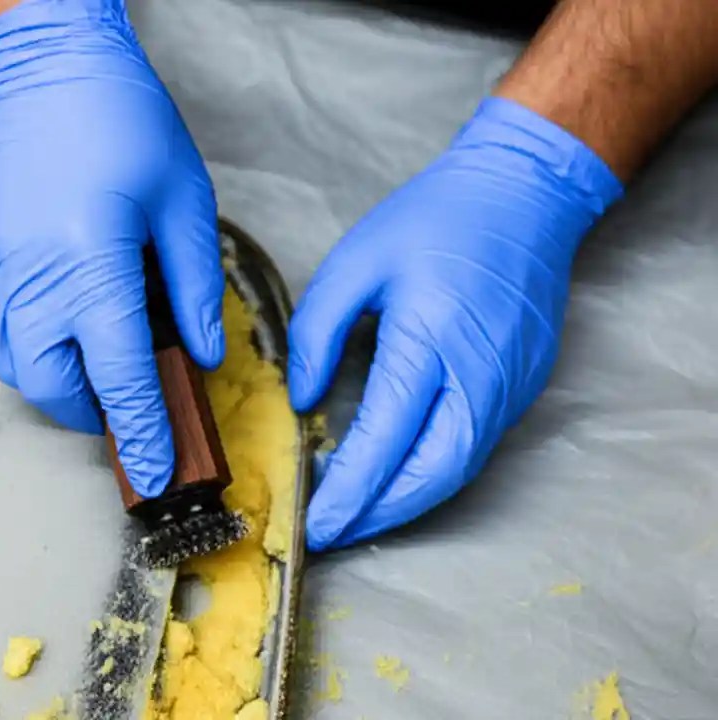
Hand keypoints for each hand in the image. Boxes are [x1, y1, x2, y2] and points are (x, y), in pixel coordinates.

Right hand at [0, 0, 224, 495]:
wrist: (41, 61)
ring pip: (14, 360)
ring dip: (57, 377)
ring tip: (100, 354)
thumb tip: (202, 351)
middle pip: (47, 386)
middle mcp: (32, 278)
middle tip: (128, 400)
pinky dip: (34, 334)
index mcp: (92, 266)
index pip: (120, 378)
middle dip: (87, 411)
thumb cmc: (120, 117)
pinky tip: (70, 303)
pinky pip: (1, 319)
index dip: (142, 434)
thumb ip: (195, 284)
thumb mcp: (183, 199)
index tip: (155, 476)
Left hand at [289, 98, 622, 550]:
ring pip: (457, 472)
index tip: (313, 523)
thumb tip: (300, 399)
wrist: (524, 194)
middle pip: (430, 477)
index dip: (347, 491)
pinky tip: (396, 475)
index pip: (384, 441)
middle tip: (328, 533)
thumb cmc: (436, 218)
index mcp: (433, 342)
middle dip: (376, 514)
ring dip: (405, 502)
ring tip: (355, 513)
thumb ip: (317, 332)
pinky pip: (473, 448)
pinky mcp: (521, 388)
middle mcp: (479, 378)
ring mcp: (509, 388)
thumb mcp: (355, 261)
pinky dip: (432, 474)